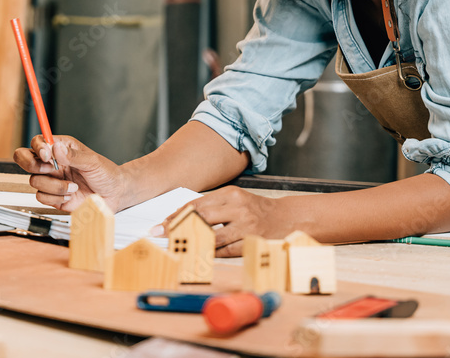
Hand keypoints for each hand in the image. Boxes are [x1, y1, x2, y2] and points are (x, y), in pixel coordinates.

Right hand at [13, 134, 126, 212]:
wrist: (114, 195)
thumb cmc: (106, 174)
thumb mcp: (92, 161)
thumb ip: (73, 155)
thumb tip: (55, 148)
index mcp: (62, 148)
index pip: (38, 141)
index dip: (38, 147)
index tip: (47, 156)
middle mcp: (53, 162)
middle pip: (24, 158)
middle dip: (32, 165)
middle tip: (49, 169)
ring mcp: (51, 179)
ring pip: (34, 181)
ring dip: (55, 186)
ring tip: (73, 187)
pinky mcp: (52, 196)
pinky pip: (41, 197)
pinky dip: (56, 198)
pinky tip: (70, 196)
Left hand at [159, 186, 287, 256]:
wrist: (288, 218)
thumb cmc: (256, 209)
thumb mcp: (236, 200)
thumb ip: (213, 206)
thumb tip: (183, 218)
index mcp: (230, 194)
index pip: (197, 204)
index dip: (176, 215)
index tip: (161, 224)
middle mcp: (237, 207)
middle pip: (201, 218)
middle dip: (179, 228)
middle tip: (163, 236)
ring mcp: (245, 225)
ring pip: (212, 237)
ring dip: (193, 244)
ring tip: (178, 249)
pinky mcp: (251, 242)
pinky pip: (226, 251)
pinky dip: (212, 254)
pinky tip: (200, 256)